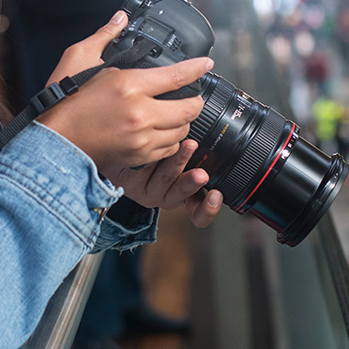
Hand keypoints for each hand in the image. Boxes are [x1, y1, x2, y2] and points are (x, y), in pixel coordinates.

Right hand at [37, 15, 211, 170]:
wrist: (55, 140)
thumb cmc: (64, 99)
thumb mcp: (79, 58)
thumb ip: (104, 36)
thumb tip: (120, 18)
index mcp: (129, 86)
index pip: (178, 76)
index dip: (197, 68)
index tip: (207, 64)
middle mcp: (140, 113)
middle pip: (189, 109)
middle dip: (195, 100)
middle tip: (192, 94)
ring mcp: (141, 138)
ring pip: (182, 131)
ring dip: (183, 120)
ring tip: (175, 112)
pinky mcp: (139, 156)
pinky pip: (169, 148)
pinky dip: (172, 139)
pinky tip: (163, 130)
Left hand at [105, 140, 223, 227]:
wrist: (122, 157)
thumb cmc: (157, 157)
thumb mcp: (181, 158)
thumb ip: (197, 154)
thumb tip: (225, 136)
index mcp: (184, 194)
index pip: (199, 212)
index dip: (209, 208)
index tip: (215, 195)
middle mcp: (167, 197)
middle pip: (182, 193)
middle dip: (192, 182)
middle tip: (202, 175)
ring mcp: (149, 192)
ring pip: (165, 178)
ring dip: (178, 162)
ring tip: (188, 145)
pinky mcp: (131, 184)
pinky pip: (146, 167)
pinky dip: (155, 153)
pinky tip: (159, 142)